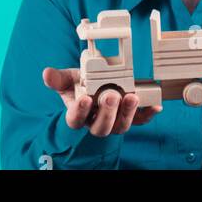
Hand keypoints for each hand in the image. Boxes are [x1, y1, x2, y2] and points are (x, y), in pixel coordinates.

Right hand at [42, 67, 160, 137]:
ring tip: (132, 98)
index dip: (79, 112)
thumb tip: (46, 73)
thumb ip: (58, 78)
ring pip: (120, 126)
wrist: (95, 87)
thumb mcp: (68, 79)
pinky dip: (148, 114)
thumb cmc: (80, 84)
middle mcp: (96, 122)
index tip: (84, 98)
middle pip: (101, 127)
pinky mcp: (130, 117)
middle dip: (107, 113)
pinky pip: (140, 120)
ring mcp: (114, 121)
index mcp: (79, 114)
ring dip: (128, 113)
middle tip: (111, 95)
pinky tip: (156, 106)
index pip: (76, 119)